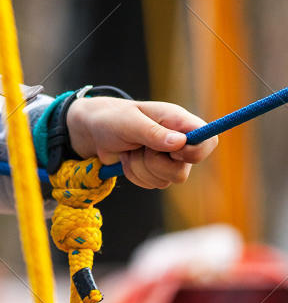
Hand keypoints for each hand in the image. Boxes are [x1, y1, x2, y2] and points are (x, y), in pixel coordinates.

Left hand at [64, 96, 217, 188]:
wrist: (93, 132)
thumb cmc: (111, 118)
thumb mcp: (129, 122)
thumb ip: (153, 133)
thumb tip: (179, 142)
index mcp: (178, 122)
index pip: (208, 140)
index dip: (195, 151)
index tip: (172, 151)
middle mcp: (178, 141)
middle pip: (183, 171)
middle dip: (155, 164)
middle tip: (139, 148)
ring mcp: (168, 159)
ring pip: (166, 181)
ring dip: (141, 168)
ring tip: (130, 150)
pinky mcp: (156, 171)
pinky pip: (151, 184)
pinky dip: (135, 174)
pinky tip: (127, 159)